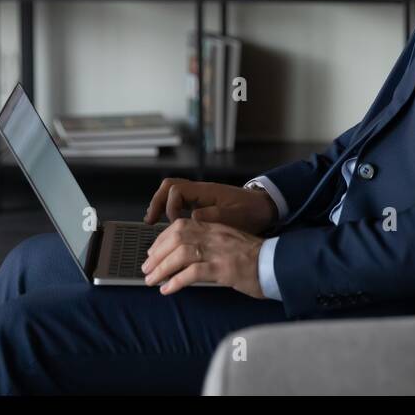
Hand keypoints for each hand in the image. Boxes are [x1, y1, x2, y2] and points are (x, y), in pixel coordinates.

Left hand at [140, 217, 264, 297]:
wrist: (278, 263)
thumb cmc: (257, 258)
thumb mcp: (231, 243)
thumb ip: (211, 244)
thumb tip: (188, 258)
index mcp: (216, 227)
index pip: (180, 226)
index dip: (162, 239)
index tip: (153, 252)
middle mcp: (214, 235)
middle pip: (176, 238)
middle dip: (157, 254)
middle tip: (147, 269)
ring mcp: (219, 251)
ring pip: (180, 254)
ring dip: (161, 268)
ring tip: (152, 281)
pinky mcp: (223, 268)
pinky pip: (193, 273)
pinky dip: (176, 281)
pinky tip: (168, 290)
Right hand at [143, 177, 277, 235]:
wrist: (265, 208)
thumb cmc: (252, 212)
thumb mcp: (236, 216)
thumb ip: (215, 216)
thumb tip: (192, 217)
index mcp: (207, 191)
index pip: (176, 190)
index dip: (170, 206)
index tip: (174, 224)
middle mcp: (201, 191)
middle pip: (170, 187)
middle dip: (157, 202)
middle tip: (149, 221)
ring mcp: (201, 196)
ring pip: (173, 193)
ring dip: (162, 206)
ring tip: (153, 223)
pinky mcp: (203, 203)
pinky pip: (180, 202)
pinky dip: (171, 211)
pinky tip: (170, 227)